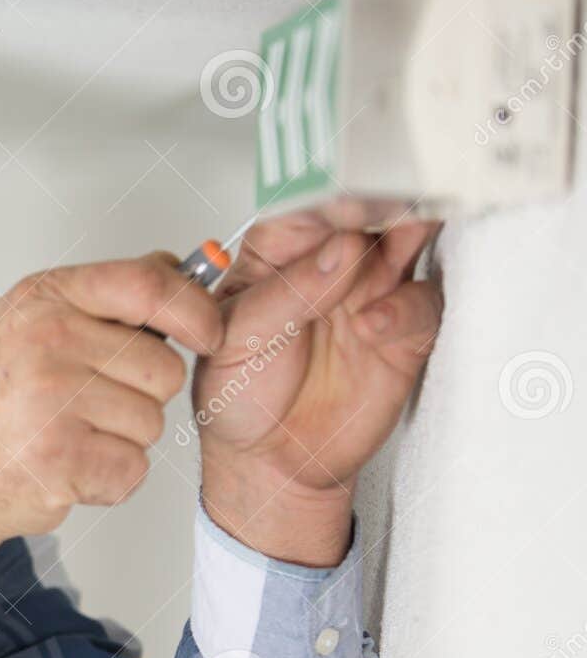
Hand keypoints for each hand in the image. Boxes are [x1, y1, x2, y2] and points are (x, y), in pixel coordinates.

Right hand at [0, 254, 222, 592]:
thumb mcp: (32, 320)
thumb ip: (105, 296)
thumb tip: (183, 271)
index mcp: (45, 299)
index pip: (150, 286)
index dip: (196, 311)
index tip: (209, 333)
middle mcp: (47, 341)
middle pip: (163, 368)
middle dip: (140, 395)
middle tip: (85, 405)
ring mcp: (52, 400)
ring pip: (152, 423)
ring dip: (122, 440)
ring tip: (68, 435)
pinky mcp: (61, 459)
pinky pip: (133, 468)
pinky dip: (109, 479)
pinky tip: (68, 467)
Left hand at [195, 209, 442, 565]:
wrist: (269, 461)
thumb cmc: (239, 396)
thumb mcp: (236, 343)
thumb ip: (284, 295)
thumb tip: (339, 250)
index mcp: (275, 254)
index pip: (305, 207)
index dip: (325, 197)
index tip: (339, 197)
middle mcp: (328, 264)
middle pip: (364, 211)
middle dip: (375, 201)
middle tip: (378, 205)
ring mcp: (370, 292)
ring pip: (406, 241)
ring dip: (406, 234)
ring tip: (390, 247)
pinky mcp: (402, 332)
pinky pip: (420, 304)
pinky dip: (404, 308)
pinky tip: (372, 325)